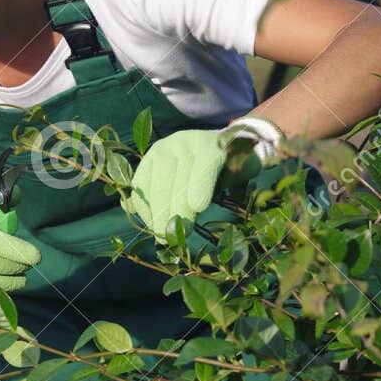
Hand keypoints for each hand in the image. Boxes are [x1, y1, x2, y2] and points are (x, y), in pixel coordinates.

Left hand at [127, 119, 282, 237]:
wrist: (246, 150)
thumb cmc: (210, 175)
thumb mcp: (183, 185)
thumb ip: (162, 197)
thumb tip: (135, 214)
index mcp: (157, 155)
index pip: (142, 182)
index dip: (146, 209)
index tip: (154, 230)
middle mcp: (171, 144)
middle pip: (160, 182)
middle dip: (162, 213)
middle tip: (167, 238)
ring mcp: (192, 141)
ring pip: (181, 178)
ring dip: (180, 207)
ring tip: (183, 231)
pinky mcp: (214, 143)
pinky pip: (205, 165)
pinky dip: (200, 186)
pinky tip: (199, 205)